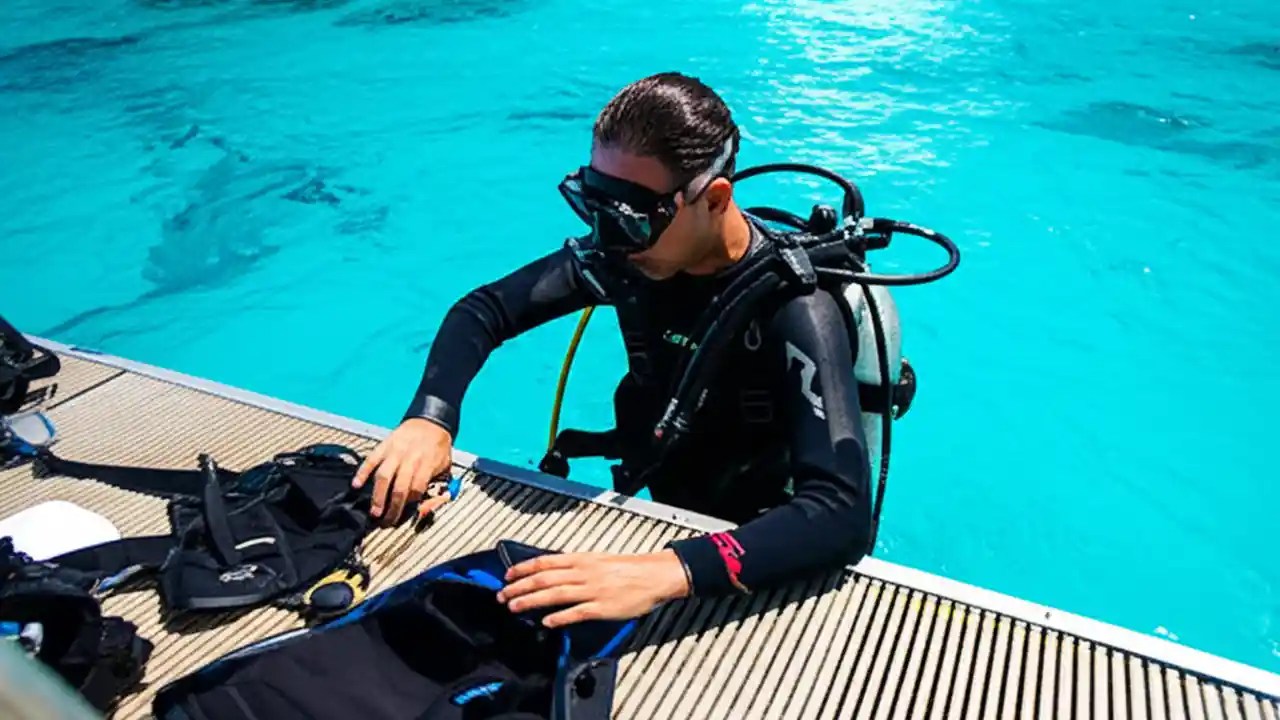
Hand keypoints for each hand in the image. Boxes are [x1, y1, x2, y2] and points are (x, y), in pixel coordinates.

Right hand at [352, 418, 453, 524]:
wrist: (430, 421)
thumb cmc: (438, 448)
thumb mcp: (446, 468)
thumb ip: (439, 490)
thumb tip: (425, 509)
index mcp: (428, 464)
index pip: (416, 489)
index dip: (410, 505)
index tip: (405, 516)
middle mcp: (410, 458)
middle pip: (399, 487)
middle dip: (392, 508)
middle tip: (386, 521)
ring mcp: (395, 451)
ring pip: (383, 476)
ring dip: (377, 496)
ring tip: (374, 511)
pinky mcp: (384, 445)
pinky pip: (371, 460)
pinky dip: (362, 472)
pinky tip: (356, 485)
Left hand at [496, 550, 690, 626]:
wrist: (653, 575)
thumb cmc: (627, 568)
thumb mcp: (597, 560)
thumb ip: (575, 567)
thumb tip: (552, 573)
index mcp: (581, 559)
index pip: (544, 562)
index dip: (523, 568)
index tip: (507, 576)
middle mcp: (583, 572)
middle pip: (544, 579)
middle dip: (519, 587)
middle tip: (502, 596)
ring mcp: (592, 590)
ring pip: (555, 595)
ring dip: (531, 601)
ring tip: (514, 608)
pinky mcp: (601, 607)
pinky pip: (576, 613)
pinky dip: (559, 618)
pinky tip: (546, 623)